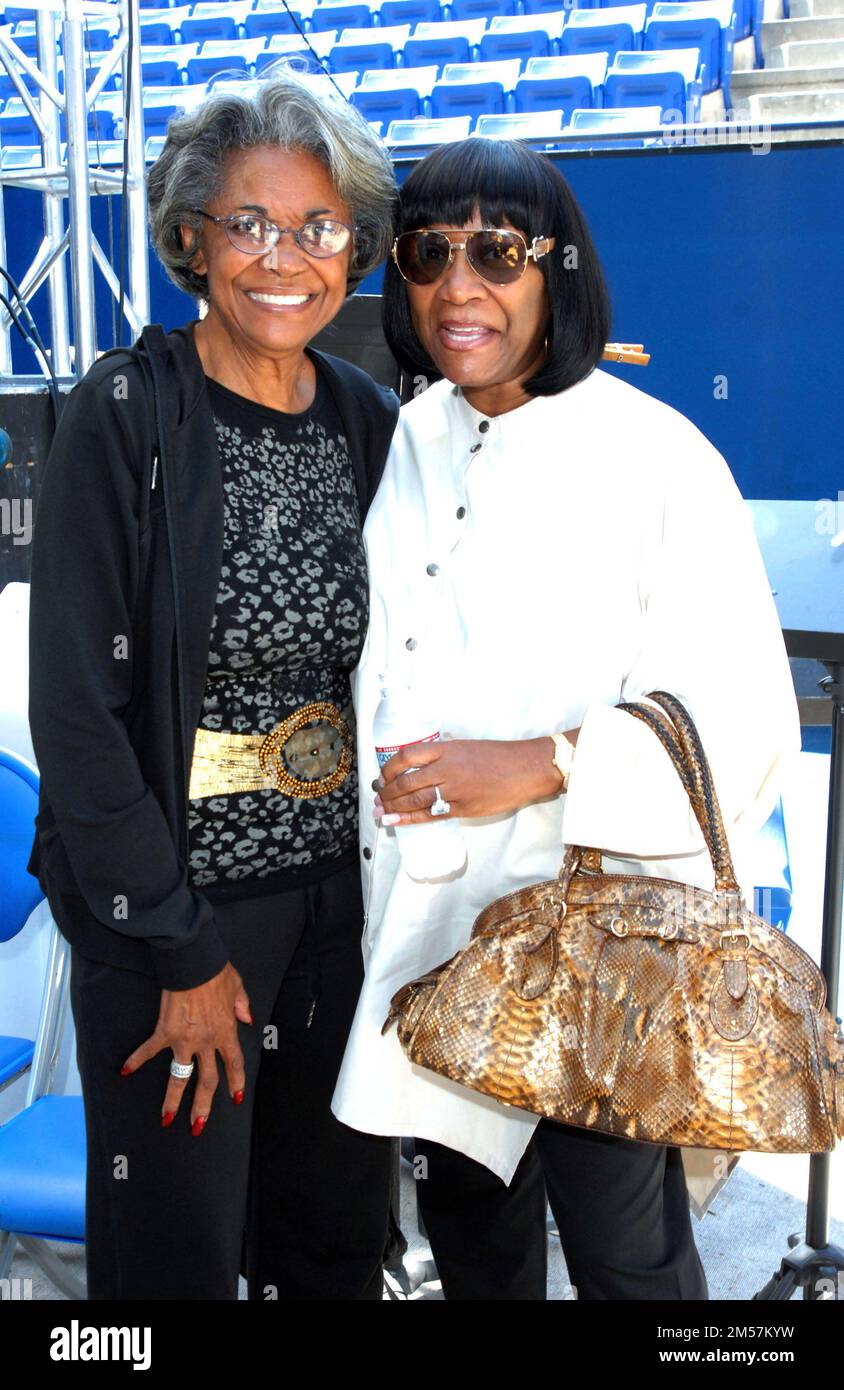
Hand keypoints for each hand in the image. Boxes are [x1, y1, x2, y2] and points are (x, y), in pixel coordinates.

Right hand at [120, 962, 252, 1135]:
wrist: (194, 962)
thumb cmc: (216, 972)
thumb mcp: (238, 988)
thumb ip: (243, 1007)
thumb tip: (247, 1020)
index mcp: (226, 1031)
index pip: (234, 1063)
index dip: (236, 1082)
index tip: (236, 1098)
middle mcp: (206, 1041)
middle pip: (207, 1080)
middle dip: (203, 1106)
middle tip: (198, 1126)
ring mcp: (185, 1039)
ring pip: (179, 1076)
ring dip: (173, 1099)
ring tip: (167, 1118)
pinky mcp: (165, 1031)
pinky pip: (149, 1050)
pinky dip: (137, 1059)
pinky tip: (126, 1071)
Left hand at [373, 732, 578, 826]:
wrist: (526, 769)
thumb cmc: (499, 756)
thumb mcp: (466, 747)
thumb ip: (443, 756)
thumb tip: (420, 769)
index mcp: (447, 749)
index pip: (407, 756)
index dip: (389, 768)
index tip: (382, 776)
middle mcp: (447, 768)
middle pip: (407, 781)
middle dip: (387, 793)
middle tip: (377, 800)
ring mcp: (455, 790)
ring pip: (415, 800)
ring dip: (394, 807)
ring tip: (382, 813)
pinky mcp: (464, 808)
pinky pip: (431, 815)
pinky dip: (411, 819)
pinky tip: (398, 821)